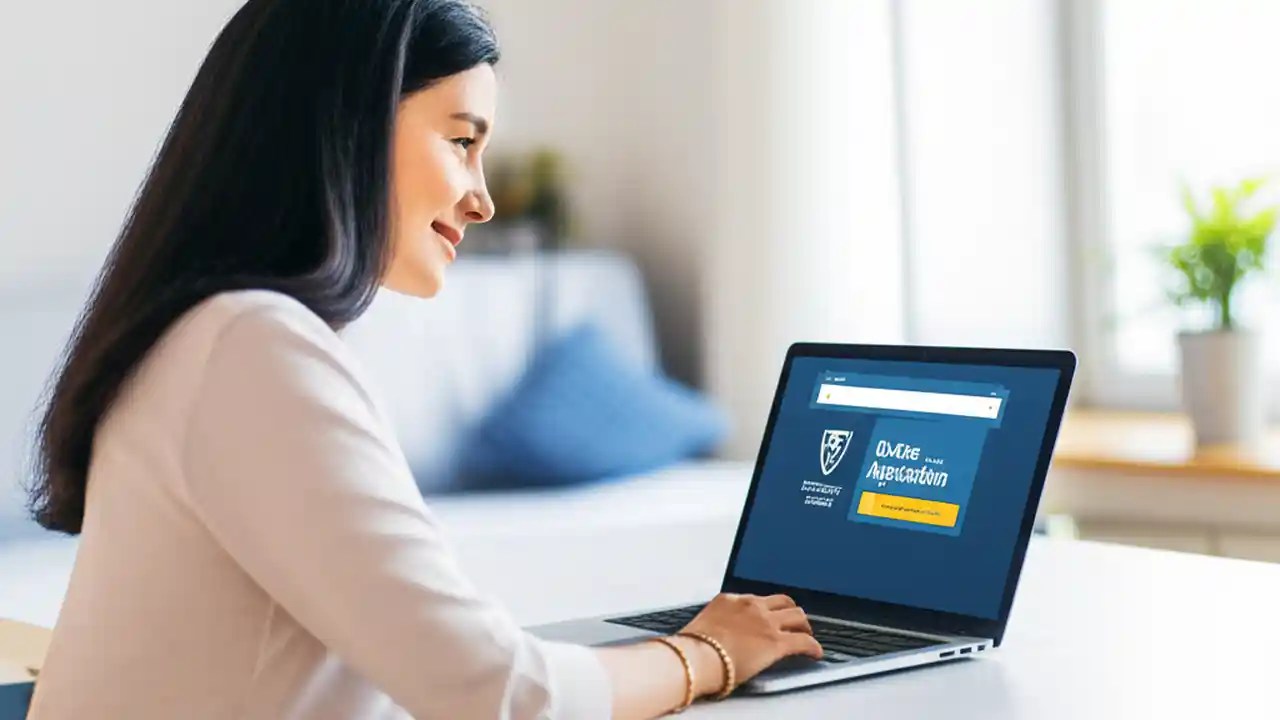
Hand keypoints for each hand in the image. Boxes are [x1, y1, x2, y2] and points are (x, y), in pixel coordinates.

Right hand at [677, 593, 822, 693]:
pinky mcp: (777, 642)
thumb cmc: (693, 648)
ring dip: (804, 625)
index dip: (767, 609)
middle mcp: (751, 606)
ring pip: (797, 616)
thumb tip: (717, 638)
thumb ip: (715, 626)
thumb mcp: (701, 626)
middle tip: (794, 622)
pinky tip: (816, 652)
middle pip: (782, 601)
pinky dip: (813, 647)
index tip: (768, 616)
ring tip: (807, 634)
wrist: (696, 657)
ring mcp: (766, 623)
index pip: (756, 599)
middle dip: (790, 611)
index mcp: (730, 600)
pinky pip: (804, 642)